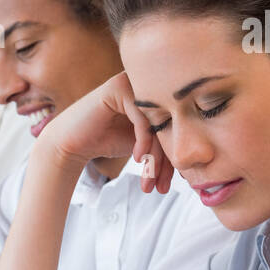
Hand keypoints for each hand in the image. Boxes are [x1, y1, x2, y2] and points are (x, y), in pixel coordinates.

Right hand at [37, 72, 173, 192]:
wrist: (72, 143)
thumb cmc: (106, 141)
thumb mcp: (143, 143)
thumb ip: (165, 141)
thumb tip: (197, 157)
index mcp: (155, 94)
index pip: (174, 126)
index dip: (173, 158)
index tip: (169, 184)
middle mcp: (145, 84)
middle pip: (168, 124)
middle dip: (165, 161)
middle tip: (161, 187)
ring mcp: (131, 82)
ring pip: (157, 122)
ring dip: (155, 156)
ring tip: (148, 180)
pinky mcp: (117, 88)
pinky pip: (142, 118)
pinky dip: (143, 142)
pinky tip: (137, 160)